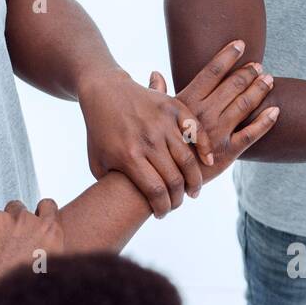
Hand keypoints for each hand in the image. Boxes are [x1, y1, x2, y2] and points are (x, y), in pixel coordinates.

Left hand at [0, 198, 64, 287]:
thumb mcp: (51, 270)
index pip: (47, 205)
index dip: (39, 211)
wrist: (1, 297)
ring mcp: (3, 219)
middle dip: (13, 221)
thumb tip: (42, 249)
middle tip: (7, 243)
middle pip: (18, 208)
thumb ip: (48, 250)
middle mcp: (27, 220)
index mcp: (49, 230)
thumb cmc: (29, 289)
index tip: (34, 221)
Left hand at [79, 67, 204, 217]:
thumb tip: (126, 206)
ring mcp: (162, 122)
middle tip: (178, 203)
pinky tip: (207, 163)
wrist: (103, 91)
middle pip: (174, 180)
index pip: (155, 192)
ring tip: (193, 190)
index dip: (163, 208)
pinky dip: (206, 149)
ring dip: (195, 181)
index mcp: (128, 155)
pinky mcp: (172, 107)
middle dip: (178, 199)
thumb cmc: (100, 132)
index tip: (162, 214)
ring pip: (189, 160)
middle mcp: (148, 140)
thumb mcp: (97, 162)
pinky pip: (196, 131)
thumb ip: (110, 185)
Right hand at [164, 39, 278, 181]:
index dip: (227, 56)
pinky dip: (266, 122)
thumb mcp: (154, 117)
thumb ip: (158, 93)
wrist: (154, 178)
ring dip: (259, 90)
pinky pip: (251, 135)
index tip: (240, 44)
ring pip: (244, 106)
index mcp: (186, 102)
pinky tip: (276, 111)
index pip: (211, 72)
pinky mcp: (226, 152)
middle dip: (248, 73)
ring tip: (269, 80)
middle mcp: (203, 114)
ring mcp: (216, 133)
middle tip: (259, 66)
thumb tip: (155, 73)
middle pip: (231, 86)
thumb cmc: (152, 146)